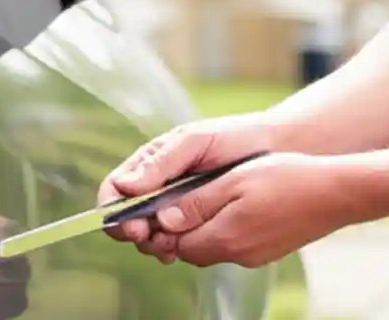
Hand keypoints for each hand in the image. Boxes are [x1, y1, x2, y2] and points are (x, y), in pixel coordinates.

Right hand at [98, 112, 284, 256]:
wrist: (274, 150)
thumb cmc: (232, 137)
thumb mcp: (195, 142)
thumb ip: (162, 162)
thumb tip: (124, 186)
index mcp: (150, 164)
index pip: (115, 190)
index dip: (114, 210)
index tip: (130, 224)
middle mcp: (156, 188)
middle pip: (126, 218)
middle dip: (132, 232)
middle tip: (150, 238)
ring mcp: (174, 208)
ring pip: (148, 234)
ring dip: (152, 244)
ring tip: (169, 247)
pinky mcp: (194, 223)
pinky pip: (174, 241)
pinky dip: (172, 248)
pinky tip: (182, 250)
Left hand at [126, 152, 366, 267]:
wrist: (338, 192)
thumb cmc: (288, 178)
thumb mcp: (235, 180)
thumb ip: (197, 202)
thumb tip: (163, 220)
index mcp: (225, 237)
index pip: (175, 243)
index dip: (159, 225)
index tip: (152, 205)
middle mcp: (238, 254)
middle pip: (191, 248)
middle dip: (178, 227)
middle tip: (172, 198)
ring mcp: (255, 254)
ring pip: (212, 245)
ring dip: (201, 226)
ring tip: (204, 195)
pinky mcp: (268, 250)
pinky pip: (234, 243)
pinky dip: (224, 227)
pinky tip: (232, 204)